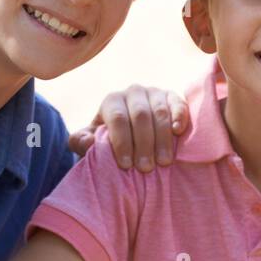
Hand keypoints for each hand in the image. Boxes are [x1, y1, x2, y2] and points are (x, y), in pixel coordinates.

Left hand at [69, 84, 188, 170]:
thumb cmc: (111, 139)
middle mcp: (133, 92)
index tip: (126, 165)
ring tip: (163, 162)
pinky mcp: (173, 97)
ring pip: (160, 112)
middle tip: (146, 168)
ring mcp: (155, 92)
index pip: (118, 119)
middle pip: (140, 116)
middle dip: (143, 144)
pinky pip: (178, 103)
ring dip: (162, 138)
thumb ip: (80, 142)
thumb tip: (89, 142)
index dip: (122, 142)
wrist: (133, 130)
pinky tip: (177, 132)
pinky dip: (179, 116)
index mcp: (112, 100)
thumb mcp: (91, 141)